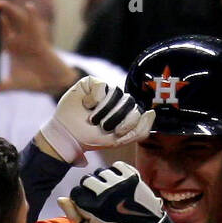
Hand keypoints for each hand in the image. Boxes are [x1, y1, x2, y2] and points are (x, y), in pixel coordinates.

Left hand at [0, 0, 76, 97]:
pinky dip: (33, 16)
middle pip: (6, 18)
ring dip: (9, 8)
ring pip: (18, 18)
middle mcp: (18, 38)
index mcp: (11, 46)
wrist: (51, 84)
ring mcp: (28, 37)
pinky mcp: (39, 40)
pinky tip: (29, 6)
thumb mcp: (14, 84)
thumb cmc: (34, 81)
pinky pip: (36, 26)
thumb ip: (1, 87)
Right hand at [39, 76, 154, 163]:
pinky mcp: (91, 82)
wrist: (69, 136)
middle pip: (129, 101)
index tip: (115, 132)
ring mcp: (105, 90)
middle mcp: (117, 99)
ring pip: (116, 93)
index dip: (128, 123)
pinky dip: (93, 100)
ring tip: (92, 119)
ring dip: (103, 110)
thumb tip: (152, 113)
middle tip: (103, 126)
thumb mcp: (119, 140)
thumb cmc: (93, 139)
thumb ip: (140, 130)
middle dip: (116, 118)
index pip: (138, 111)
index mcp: (126, 112)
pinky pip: (101, 86)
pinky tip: (85, 105)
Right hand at [59, 161, 180, 222]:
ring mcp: (119, 182)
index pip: (76, 192)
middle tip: (101, 196)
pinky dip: (117, 172)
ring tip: (112, 189)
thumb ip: (75, 215)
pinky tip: (121, 182)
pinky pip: (117, 165)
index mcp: (93, 206)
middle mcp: (104, 191)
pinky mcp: (131, 175)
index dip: (81, 198)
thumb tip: (61, 198)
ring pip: (101, 172)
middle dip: (91, 187)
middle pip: (86, 180)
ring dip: (104, 179)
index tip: (90, 203)